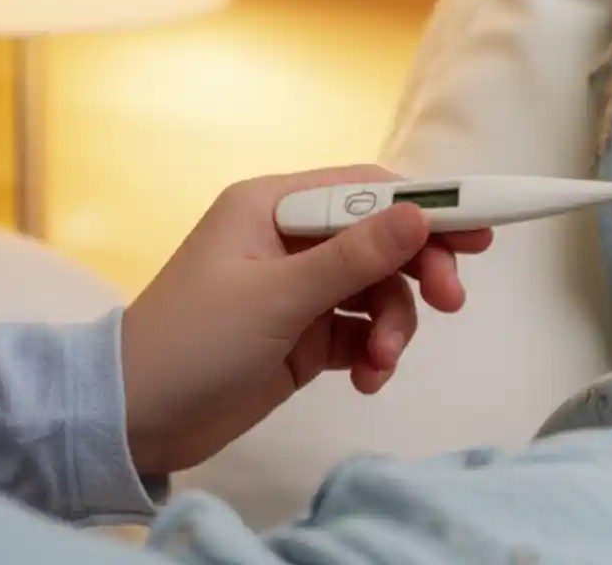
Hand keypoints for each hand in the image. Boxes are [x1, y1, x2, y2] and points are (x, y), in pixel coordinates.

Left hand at [119, 165, 492, 474]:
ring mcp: (298, 288)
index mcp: (273, 206)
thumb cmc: (192, 342)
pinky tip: (366, 379)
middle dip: (419, 271)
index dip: (426, 205)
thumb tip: (420, 214)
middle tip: (454, 301)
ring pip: (377, 290)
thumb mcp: (276, 297)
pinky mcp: (304, 335)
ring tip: (380, 361)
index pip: (368, 190)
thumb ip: (353, 257)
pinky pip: (360, 331)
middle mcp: (290, 239)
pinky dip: (372, 353)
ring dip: (392, 325)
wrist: (132, 421)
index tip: (479, 228)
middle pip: (382, 240)